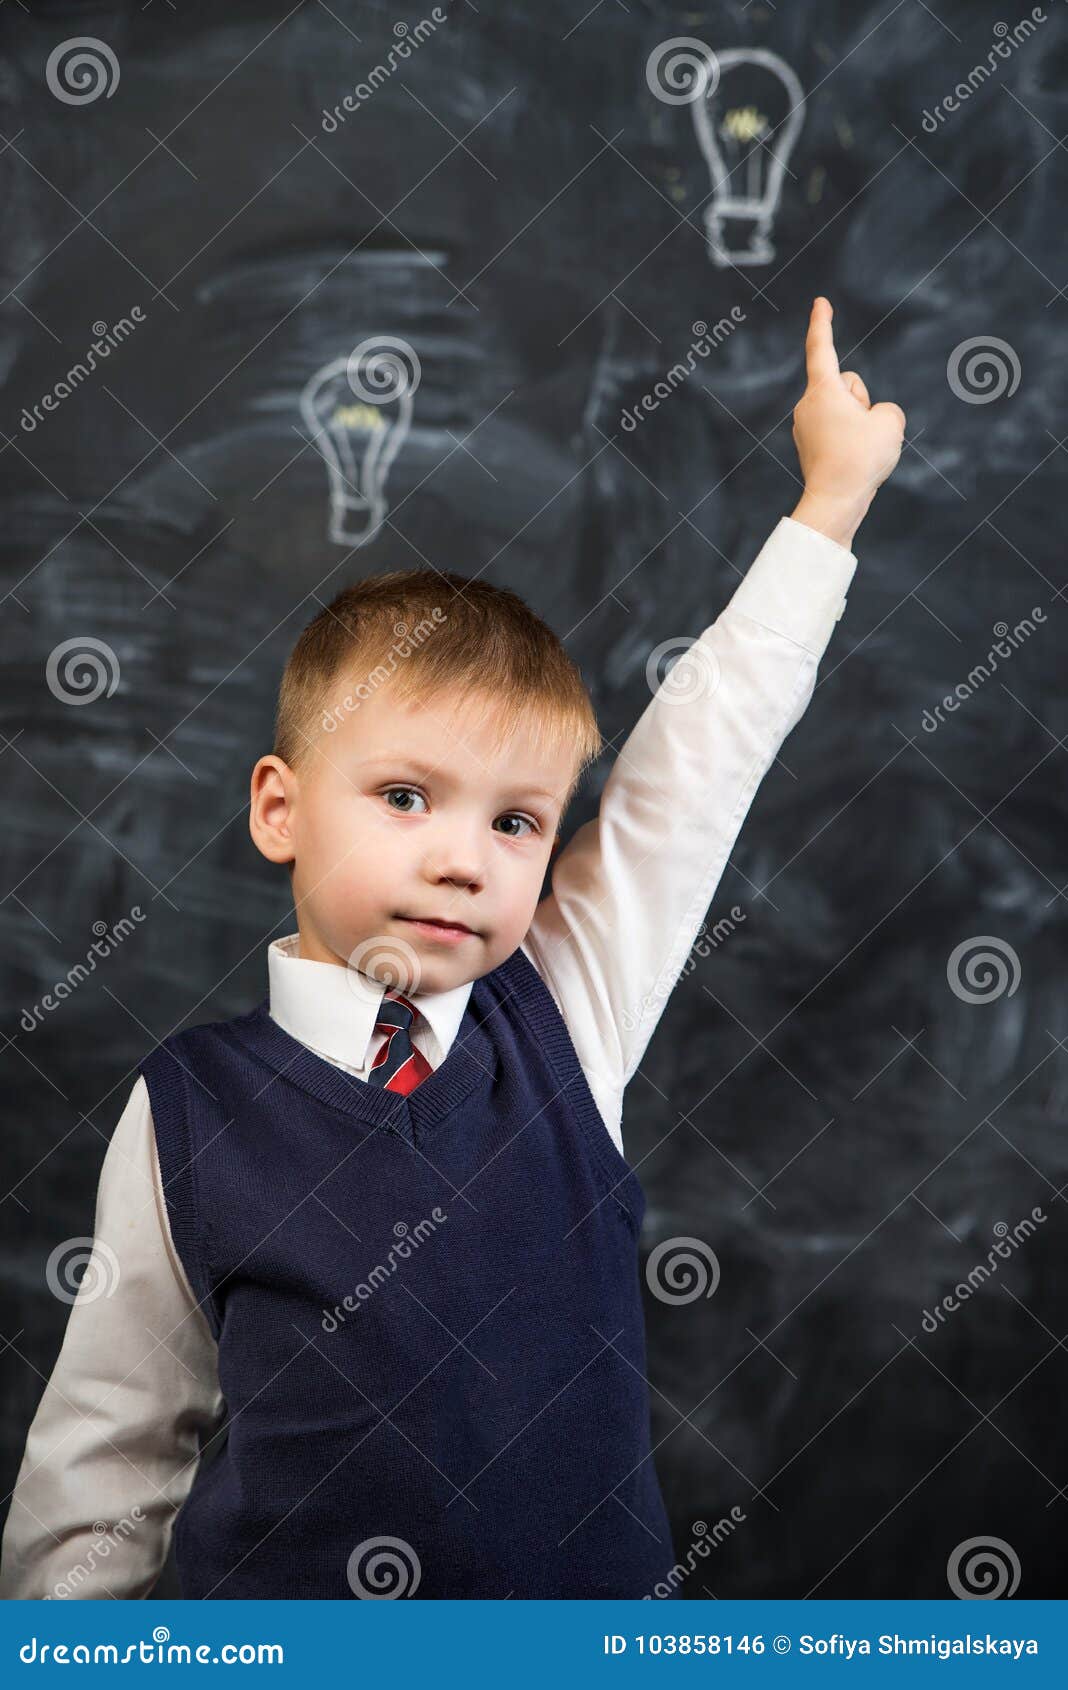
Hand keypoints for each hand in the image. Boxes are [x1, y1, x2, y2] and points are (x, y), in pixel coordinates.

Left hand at [789, 296, 905, 548]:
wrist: (835, 503)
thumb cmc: (860, 460)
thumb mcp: (891, 423)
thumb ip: (887, 409)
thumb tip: (872, 419)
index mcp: (822, 390)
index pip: (822, 347)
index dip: (823, 322)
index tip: (821, 302)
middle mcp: (807, 404)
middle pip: (850, 386)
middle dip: (863, 402)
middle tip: (861, 434)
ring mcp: (806, 426)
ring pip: (847, 410)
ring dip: (859, 424)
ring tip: (857, 450)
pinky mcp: (809, 445)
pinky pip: (841, 430)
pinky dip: (851, 440)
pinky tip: (851, 461)